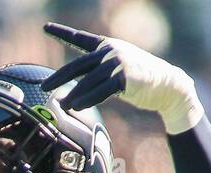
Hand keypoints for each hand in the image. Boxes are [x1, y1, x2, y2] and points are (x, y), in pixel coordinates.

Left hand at [42, 23, 203, 134]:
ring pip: (88, 81)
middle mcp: (110, 52)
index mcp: (106, 46)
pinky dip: (87, 100)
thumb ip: (94, 77)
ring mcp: (117, 63)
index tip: (45, 28)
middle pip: (78, 65)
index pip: (80, 39)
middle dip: (58, 77)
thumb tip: (70, 95)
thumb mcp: (114, 73)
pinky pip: (101, 91)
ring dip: (73, 95)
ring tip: (62, 105)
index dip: (61, 33)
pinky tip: (77, 107)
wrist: (167, 85)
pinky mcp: (124, 77)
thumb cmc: (139, 80)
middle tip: (43, 86)